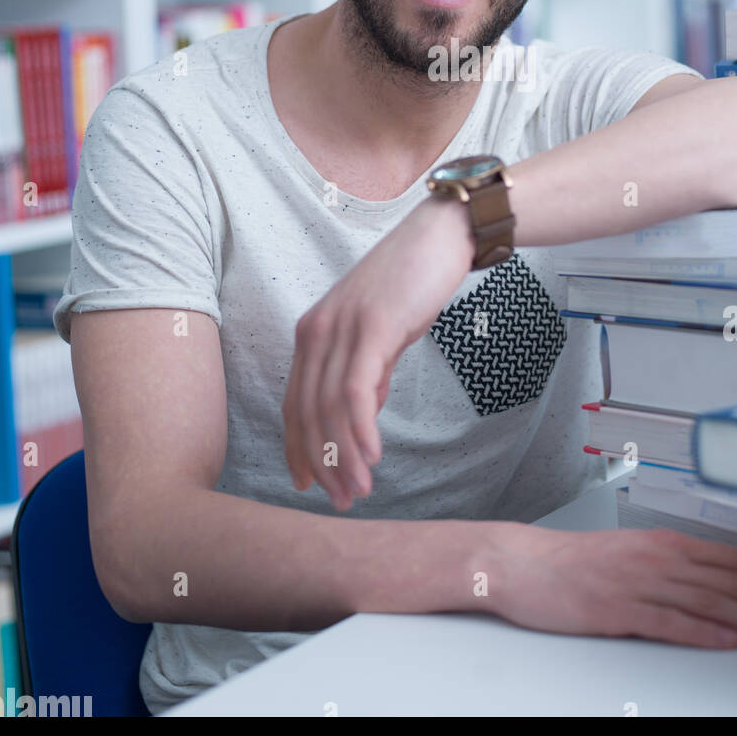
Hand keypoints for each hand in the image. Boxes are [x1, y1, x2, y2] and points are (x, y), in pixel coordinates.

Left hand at [283, 194, 474, 509]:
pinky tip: (373, 456)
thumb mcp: (382, 332)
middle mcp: (317, 329)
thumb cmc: (414, 281)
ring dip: (343, 456)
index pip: (294, 401)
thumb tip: (364, 411)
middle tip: (341, 500)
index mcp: (313, 332)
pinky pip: (357, 389)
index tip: (308, 484)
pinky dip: (361, 429)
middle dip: (321, 463)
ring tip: (361, 489)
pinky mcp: (372, 326)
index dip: (298, 448)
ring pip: (329, 407)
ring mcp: (342, 326)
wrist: (442, 235)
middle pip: (306, 411)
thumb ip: (369, 370)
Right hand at [491, 524, 736, 646]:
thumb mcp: (630, 552)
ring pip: (704, 601)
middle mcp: (657, 558)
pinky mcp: (620, 609)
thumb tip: (710, 580)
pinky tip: (724, 641)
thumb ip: (670, 564)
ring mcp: (639, 583)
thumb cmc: (575, 561)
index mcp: (662, 543)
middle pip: (723, 581)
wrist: (524, 564)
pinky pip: (669, 623)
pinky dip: (701, 632)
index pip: (726, 558)